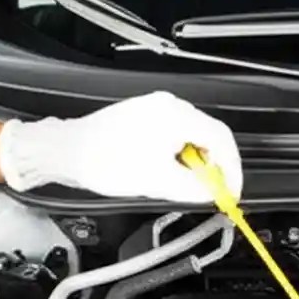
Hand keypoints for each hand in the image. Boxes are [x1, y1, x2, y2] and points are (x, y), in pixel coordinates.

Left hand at [0, 91, 242, 202]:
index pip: (222, 140)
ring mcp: (155, 109)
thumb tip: (212, 192)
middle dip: (216, 166)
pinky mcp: (143, 116)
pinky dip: (181, 154)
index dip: (231, 169)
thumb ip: (194, 188)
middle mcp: (168, 106)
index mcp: (176, 117)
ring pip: (192, 135)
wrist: (67, 151)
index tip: (230, 191)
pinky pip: (175, 133)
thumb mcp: (158, 183)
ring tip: (190, 184)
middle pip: (210, 135)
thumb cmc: (102, 162)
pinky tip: (171, 170)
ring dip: (197, 161)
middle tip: (214, 190)